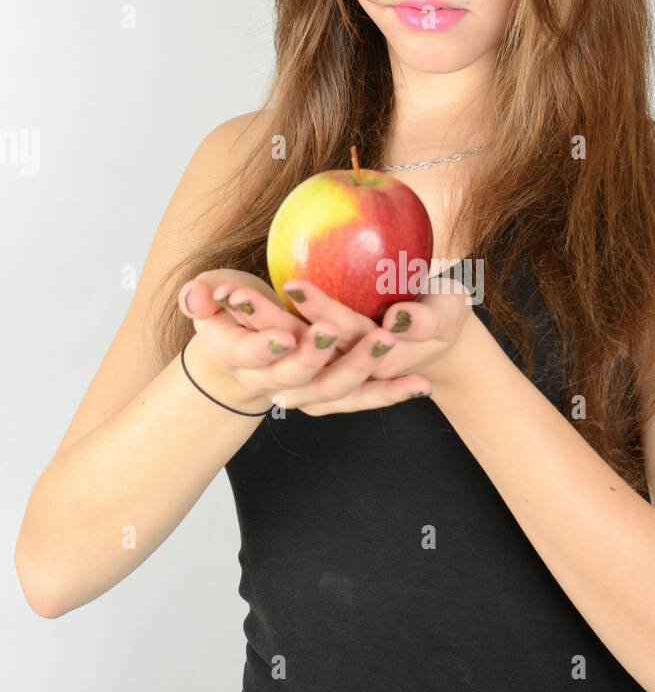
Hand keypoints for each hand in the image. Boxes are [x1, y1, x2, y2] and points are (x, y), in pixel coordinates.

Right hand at [177, 269, 441, 414]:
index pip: (251, 355)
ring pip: (337, 389)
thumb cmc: (234, 312)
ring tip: (388, 344)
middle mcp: (276, 383)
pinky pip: (366, 399)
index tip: (282, 334)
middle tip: (339, 330)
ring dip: (363, 369)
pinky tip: (421, 385)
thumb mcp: (213, 294)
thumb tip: (194, 297)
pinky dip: (392, 394)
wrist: (253, 351)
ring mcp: (309, 393)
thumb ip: (204, 292)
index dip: (264, 347)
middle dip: (319, 355)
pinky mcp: (338, 394)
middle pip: (299, 376)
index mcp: (244, 359)